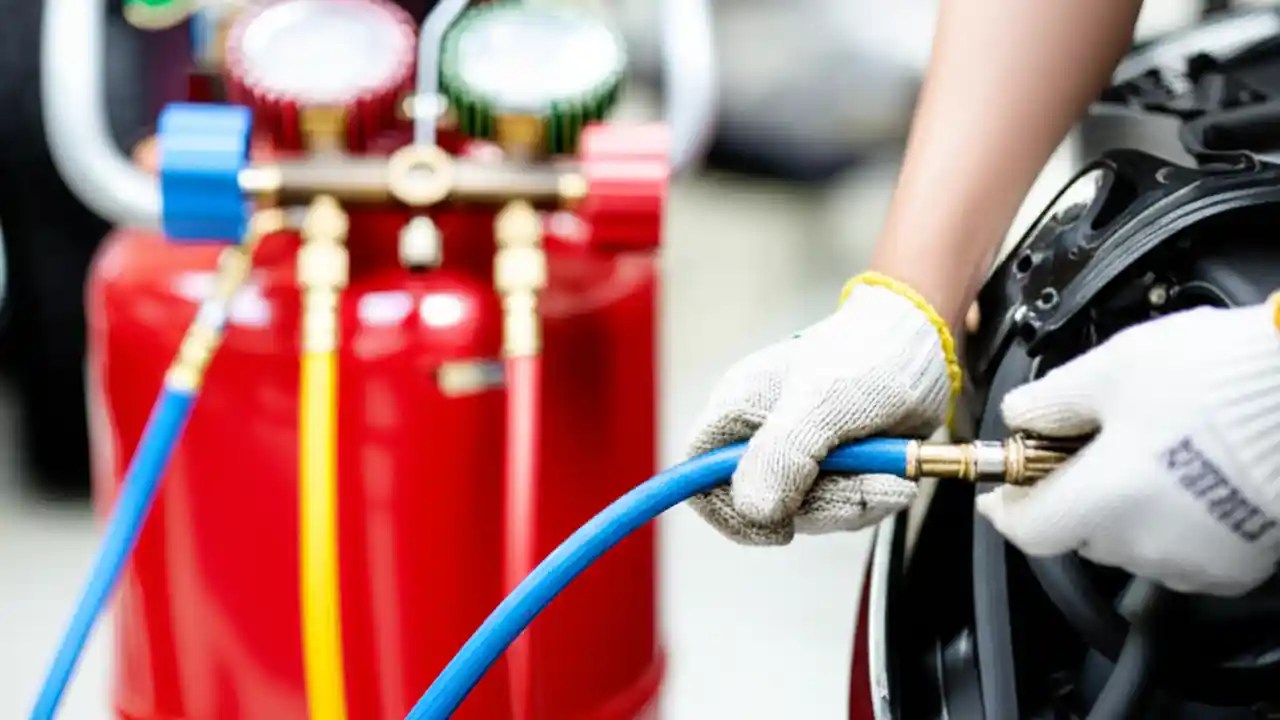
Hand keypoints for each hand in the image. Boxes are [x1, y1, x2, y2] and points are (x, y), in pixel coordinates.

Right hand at [687, 277, 958, 544]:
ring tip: (888, 471)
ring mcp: (798, 456)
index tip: (776, 526)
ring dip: (855, 501)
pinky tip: (893, 473)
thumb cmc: (866, 355)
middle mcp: (761, 437)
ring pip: (809, 513)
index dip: (728, 510)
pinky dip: (872, 498)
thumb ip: (783, 453)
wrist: (922, 346)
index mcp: (738, 410)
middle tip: (862, 485)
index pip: (699, 475)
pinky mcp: (833, 470)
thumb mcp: (824, 402)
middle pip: (763, 507)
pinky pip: (841, 508)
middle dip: (820, 506)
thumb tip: (753, 508)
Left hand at [978, 303, 1279, 595]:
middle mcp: (1146, 544)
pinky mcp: (1238, 565)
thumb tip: (1018, 417)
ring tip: (1156, 447)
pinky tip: (1194, 473)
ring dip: (1127, 505)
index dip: (1006, 509)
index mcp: (1104, 501)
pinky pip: (1183, 548)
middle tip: (1094, 441)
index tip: (1001, 490)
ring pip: (1132, 540)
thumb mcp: (1113, 369)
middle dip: (1074, 491)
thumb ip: (1051, 400)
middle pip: (1080, 532)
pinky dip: (1174, 519)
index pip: (1028, 531)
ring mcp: (1196, 561)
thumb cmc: (1219, 378)